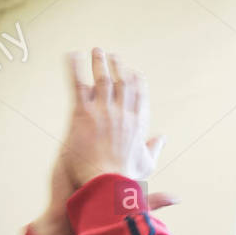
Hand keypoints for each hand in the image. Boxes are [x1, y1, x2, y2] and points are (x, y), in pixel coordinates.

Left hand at [60, 49, 163, 188]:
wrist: (106, 183)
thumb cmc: (125, 178)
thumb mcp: (146, 164)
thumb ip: (154, 148)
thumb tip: (163, 137)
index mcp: (138, 124)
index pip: (140, 96)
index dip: (138, 82)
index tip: (135, 72)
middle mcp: (123, 113)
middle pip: (123, 84)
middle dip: (119, 67)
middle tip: (114, 57)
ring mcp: (103, 111)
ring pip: (102, 80)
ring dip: (100, 63)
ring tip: (97, 51)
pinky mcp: (83, 114)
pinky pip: (77, 85)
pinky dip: (74, 68)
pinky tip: (72, 56)